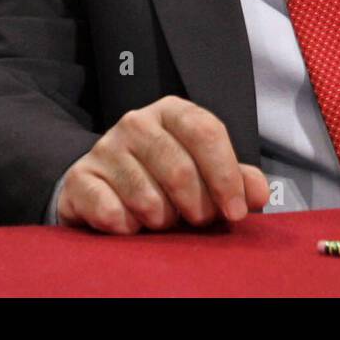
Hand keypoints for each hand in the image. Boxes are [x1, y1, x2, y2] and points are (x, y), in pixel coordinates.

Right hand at [56, 95, 269, 233]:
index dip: (225, 176)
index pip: (206, 132)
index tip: (236, 211)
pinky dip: (129, 228)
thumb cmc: (162, 176)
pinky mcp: (80, 178)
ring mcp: (104, 148)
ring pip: (147, 198)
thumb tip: (259, 193)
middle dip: (197, 206)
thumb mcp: (203, 172)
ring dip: (163, 221)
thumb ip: (235, 180)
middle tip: (198, 220)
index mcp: (171, 111)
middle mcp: (135, 122)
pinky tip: (131, 224)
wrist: (101, 183)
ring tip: (162, 219)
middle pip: (179, 169)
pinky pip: (112, 213)